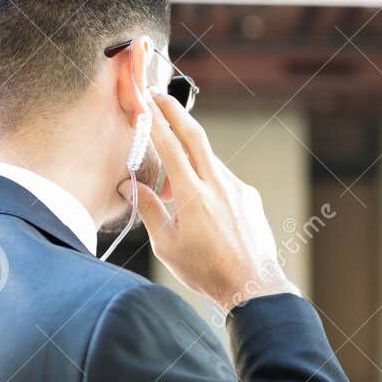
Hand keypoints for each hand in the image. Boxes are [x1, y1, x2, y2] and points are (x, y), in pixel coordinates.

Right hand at [119, 94, 298, 309]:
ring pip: (209, 161)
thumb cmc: (207, 271)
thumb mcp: (167, 245)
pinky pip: (224, 180)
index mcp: (193, 196)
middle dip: (175, 111)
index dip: (155, 119)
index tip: (145, 101)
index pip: (169, 146)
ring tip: (175, 193)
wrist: (252, 286)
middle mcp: (218, 185)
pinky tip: (202, 209)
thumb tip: (129, 186)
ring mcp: (238, 189)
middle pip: (195, 136)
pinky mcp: (251, 197)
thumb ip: (149, 210)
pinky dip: (208, 182)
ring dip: (190, 162)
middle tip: (160, 95)